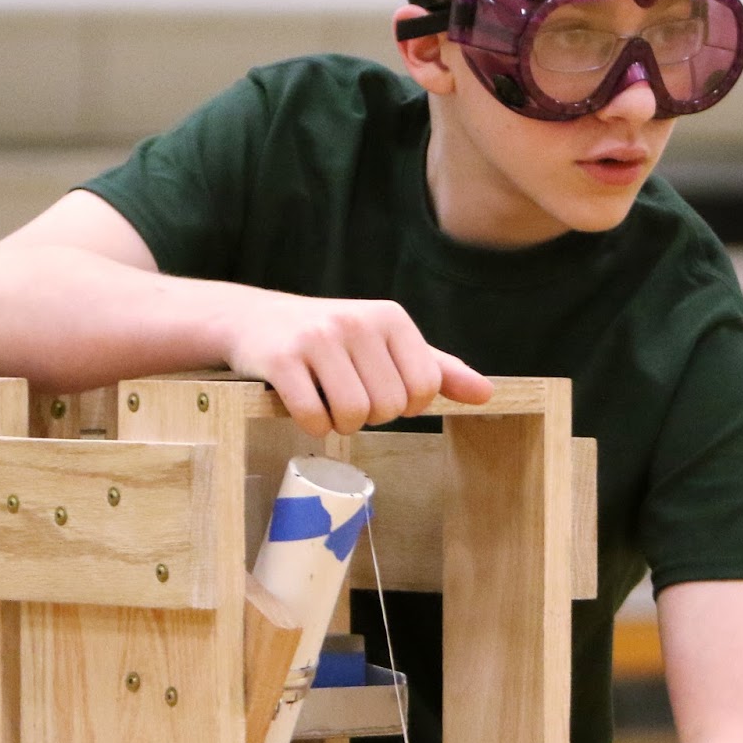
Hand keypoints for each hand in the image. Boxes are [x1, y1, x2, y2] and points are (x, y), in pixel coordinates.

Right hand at [221, 290, 491, 436]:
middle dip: (370, 416)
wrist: (255, 320)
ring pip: (353, 414)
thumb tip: (486, 394)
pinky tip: (305, 408)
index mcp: (390, 317)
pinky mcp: (281, 358)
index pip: (424, 387)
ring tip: (329, 405)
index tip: (383, 393)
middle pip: (389, 406)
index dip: (406, 406)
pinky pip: (312, 416)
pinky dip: (313, 425)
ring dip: (341, 424)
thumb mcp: (386, 345)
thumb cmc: (332, 340)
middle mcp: (357, 322)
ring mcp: (317, 338)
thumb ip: (436, 369)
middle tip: (348, 396)